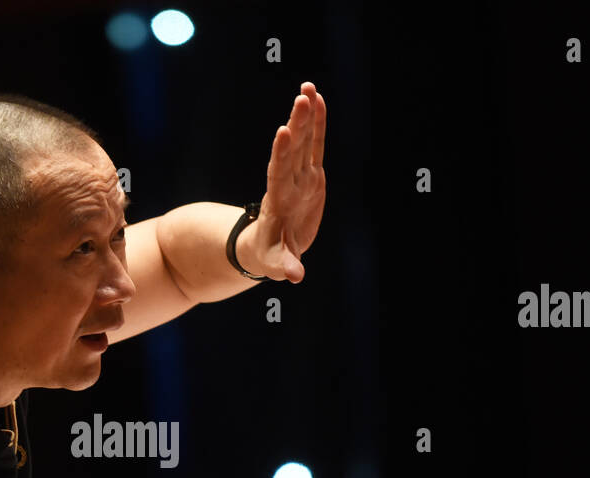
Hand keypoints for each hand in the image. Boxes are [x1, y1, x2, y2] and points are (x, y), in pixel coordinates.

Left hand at [238, 81, 326, 282]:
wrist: (271, 248)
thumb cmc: (271, 257)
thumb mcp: (277, 264)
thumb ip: (286, 266)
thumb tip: (295, 276)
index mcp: (280, 201)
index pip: (279, 173)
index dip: (282, 153)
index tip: (283, 131)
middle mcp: (288, 183)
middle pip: (293, 151)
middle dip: (298, 125)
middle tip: (301, 98)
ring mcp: (300, 177)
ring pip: (303, 142)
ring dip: (306, 116)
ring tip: (308, 89)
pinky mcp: (311, 175)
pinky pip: (314, 146)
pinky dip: (317, 125)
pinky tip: (319, 100)